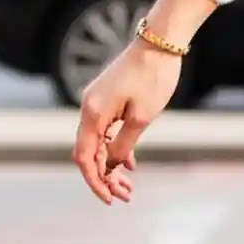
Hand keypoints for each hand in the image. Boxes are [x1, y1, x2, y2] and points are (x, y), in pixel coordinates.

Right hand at [72, 41, 181, 203]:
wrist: (159, 44)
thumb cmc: (153, 78)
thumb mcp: (142, 118)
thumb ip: (123, 144)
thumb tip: (112, 166)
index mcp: (92, 113)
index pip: (84, 157)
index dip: (95, 181)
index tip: (110, 199)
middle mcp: (89, 109)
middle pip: (90, 153)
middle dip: (105, 178)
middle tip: (126, 196)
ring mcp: (97, 103)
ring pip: (98, 144)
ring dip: (111, 166)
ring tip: (130, 187)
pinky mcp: (108, 100)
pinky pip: (107, 132)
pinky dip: (116, 149)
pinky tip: (131, 164)